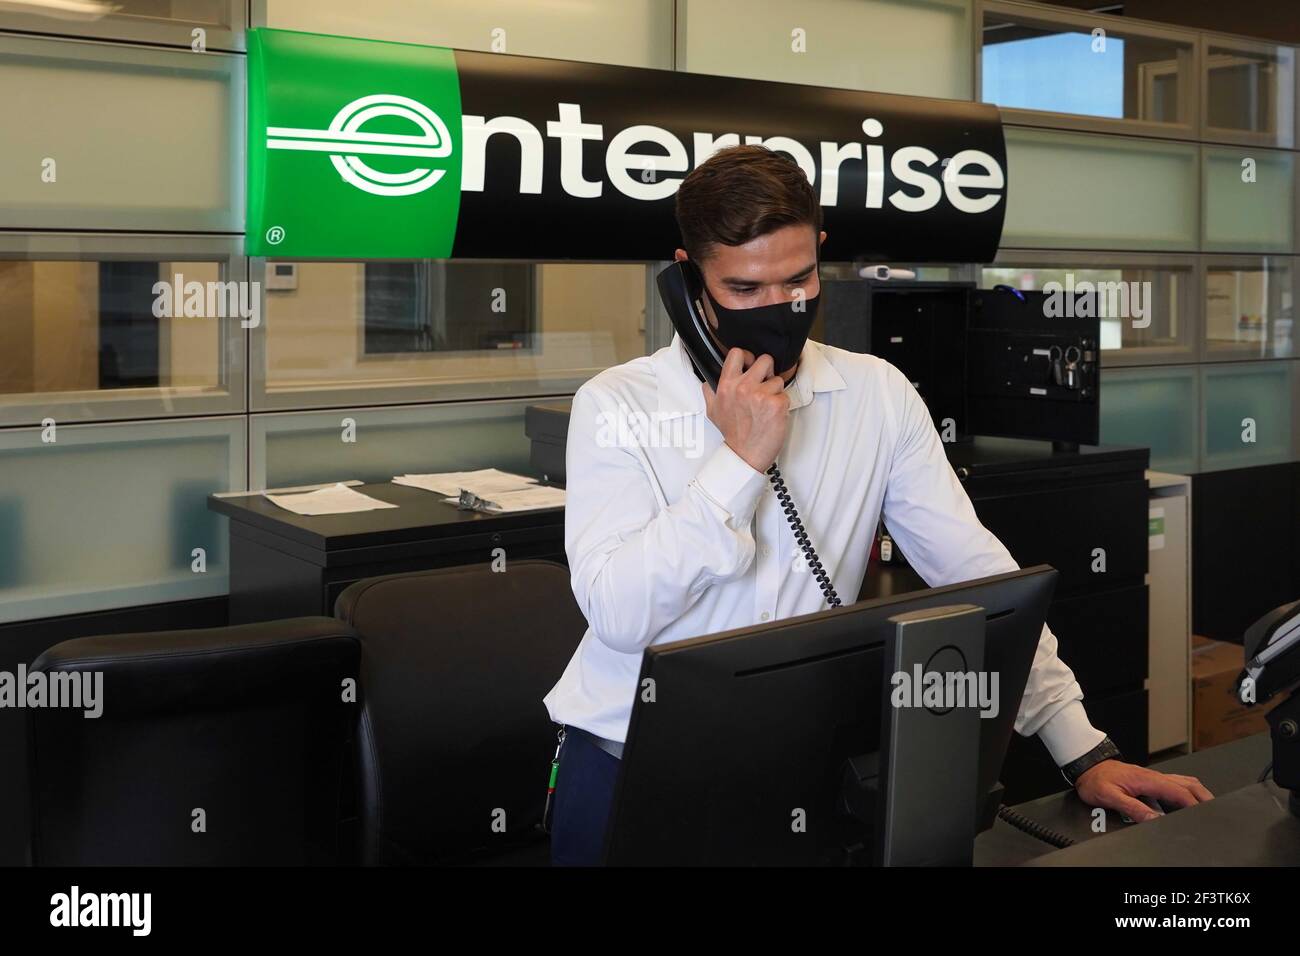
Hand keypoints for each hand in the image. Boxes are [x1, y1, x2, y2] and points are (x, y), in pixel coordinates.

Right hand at [702, 347, 789, 473]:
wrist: (745, 455)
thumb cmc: (733, 435)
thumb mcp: (713, 412)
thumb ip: (711, 393)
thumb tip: (708, 382)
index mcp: (727, 386)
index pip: (737, 353)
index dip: (747, 357)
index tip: (750, 365)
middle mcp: (743, 387)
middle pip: (765, 360)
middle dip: (767, 372)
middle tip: (764, 385)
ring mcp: (761, 395)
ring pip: (778, 379)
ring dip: (775, 391)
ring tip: (767, 406)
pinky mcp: (777, 404)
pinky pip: (785, 395)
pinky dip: (783, 404)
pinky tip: (773, 414)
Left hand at [1074, 759, 1212, 822]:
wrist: (1087, 766)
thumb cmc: (1096, 780)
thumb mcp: (1110, 797)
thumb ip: (1133, 808)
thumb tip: (1154, 819)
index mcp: (1147, 780)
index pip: (1179, 792)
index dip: (1194, 805)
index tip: (1205, 816)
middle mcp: (1154, 776)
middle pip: (1189, 784)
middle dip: (1204, 797)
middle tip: (1215, 811)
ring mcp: (1153, 776)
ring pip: (1184, 781)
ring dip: (1198, 793)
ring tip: (1207, 806)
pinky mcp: (1150, 779)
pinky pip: (1175, 782)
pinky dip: (1188, 790)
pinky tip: (1188, 799)